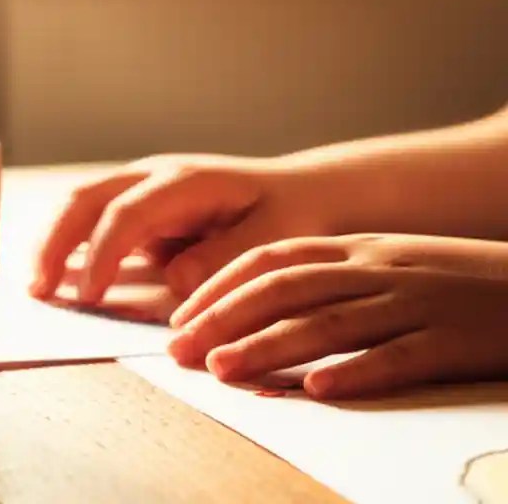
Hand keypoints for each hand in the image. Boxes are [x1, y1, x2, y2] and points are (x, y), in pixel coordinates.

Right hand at [33, 155, 341, 303]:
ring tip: (36, 287)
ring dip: (52, 244)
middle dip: (54, 242)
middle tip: (37, 289)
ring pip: (78, 206)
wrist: (303, 192)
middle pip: (84, 199)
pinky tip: (55, 278)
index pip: (126, 213)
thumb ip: (226, 258)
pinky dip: (67, 247)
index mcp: (184, 180)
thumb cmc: (292, 213)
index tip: (90, 296)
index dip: (102, 254)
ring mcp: (140, 189)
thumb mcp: (275, 237)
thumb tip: (175, 280)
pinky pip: (90, 223)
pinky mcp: (136, 209)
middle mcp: (152, 176)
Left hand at [168, 234, 507, 398]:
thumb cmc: (462, 282)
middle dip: (223, 318)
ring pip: (330, 322)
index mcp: (361, 249)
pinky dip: (357, 372)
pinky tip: (319, 390)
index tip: (180, 318)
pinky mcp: (456, 339)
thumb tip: (263, 307)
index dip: (220, 287)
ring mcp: (417, 302)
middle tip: (178, 351)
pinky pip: (401, 356)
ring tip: (221, 370)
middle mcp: (380, 269)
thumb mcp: (391, 264)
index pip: (273, 259)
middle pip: (287, 289)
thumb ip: (333, 278)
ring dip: (269, 346)